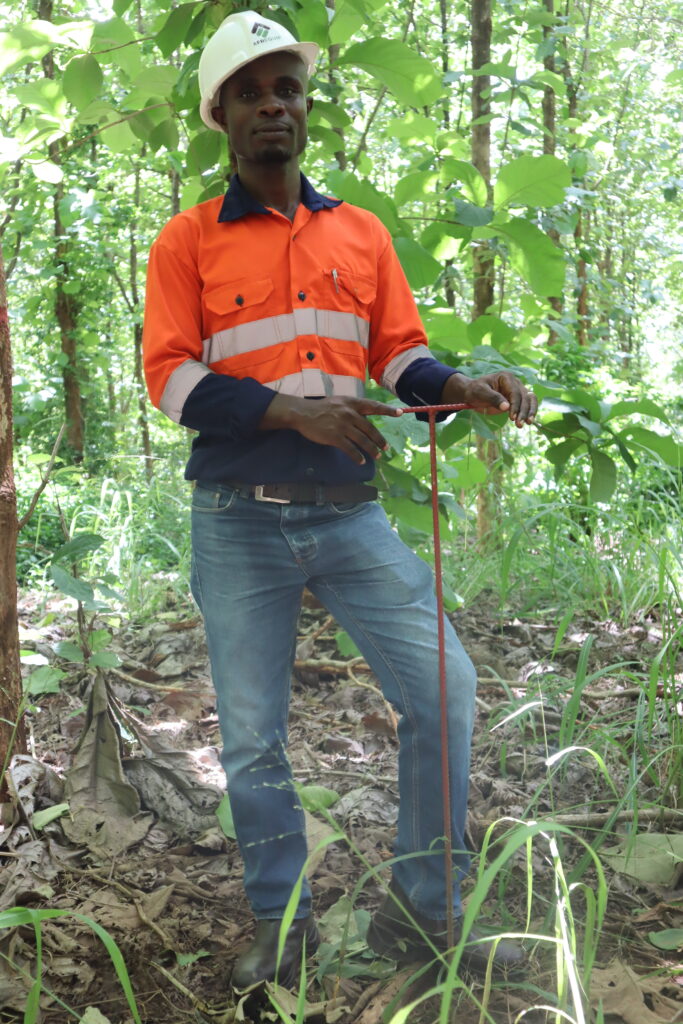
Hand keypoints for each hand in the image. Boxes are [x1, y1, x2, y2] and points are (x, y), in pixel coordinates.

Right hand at [260, 395, 401, 463]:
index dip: (387, 410)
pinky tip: (361, 461)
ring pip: (362, 440)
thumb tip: (366, 420)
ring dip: (372, 450)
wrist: (302, 413)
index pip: (373, 406)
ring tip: (377, 456)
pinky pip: (350, 449)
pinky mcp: (334, 437)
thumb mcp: (339, 403)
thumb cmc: (322, 408)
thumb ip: (353, 409)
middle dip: (379, 440)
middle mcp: (349, 413)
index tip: (400, 413)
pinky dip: (357, 456)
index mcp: (351, 403)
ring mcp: (342, 425)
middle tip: (385, 448)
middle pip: (370, 428)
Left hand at [442, 371, 536, 427]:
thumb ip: (493, 398)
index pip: (515, 392)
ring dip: (530, 412)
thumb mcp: (480, 392)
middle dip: (523, 411)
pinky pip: (528, 404)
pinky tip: (528, 421)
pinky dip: (529, 412)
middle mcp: (514, 382)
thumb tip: (506, 407)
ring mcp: (517, 390)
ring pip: (529, 400)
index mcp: (506, 377)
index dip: (515, 405)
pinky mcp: (517, 399)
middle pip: (524, 397)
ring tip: (528, 423)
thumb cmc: (475, 391)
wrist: (472, 394)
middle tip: (519, 424)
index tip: (512, 417)